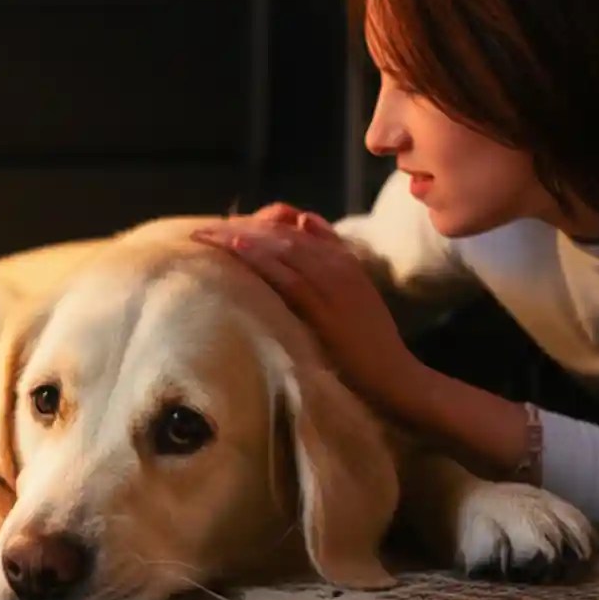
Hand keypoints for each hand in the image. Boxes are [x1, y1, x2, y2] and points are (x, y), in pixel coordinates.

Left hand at [190, 213, 420, 412]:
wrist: (396, 376)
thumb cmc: (369, 343)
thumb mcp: (351, 295)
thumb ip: (328, 264)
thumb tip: (302, 223)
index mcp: (342, 259)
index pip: (291, 228)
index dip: (253, 224)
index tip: (219, 228)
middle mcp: (337, 263)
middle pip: (280, 233)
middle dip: (238, 227)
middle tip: (202, 230)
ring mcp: (333, 282)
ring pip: (280, 247)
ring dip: (240, 237)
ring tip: (206, 235)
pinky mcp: (326, 306)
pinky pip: (288, 275)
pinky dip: (261, 258)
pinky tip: (236, 248)